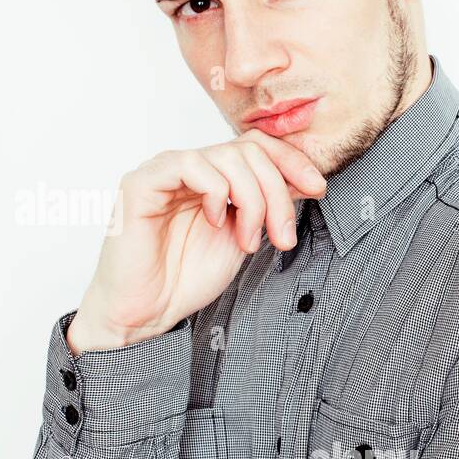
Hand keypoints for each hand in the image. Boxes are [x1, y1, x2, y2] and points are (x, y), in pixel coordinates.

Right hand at [66, 130, 325, 354]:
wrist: (145, 313)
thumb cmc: (184, 279)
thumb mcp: (243, 236)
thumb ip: (266, 206)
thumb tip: (303, 180)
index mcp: (211, 177)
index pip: (257, 145)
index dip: (292, 161)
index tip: (317, 189)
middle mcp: (188, 169)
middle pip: (248, 150)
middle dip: (277, 192)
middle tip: (282, 236)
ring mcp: (164, 173)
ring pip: (225, 156)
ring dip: (251, 200)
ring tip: (247, 240)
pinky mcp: (141, 184)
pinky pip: (188, 164)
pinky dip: (213, 191)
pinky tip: (214, 221)